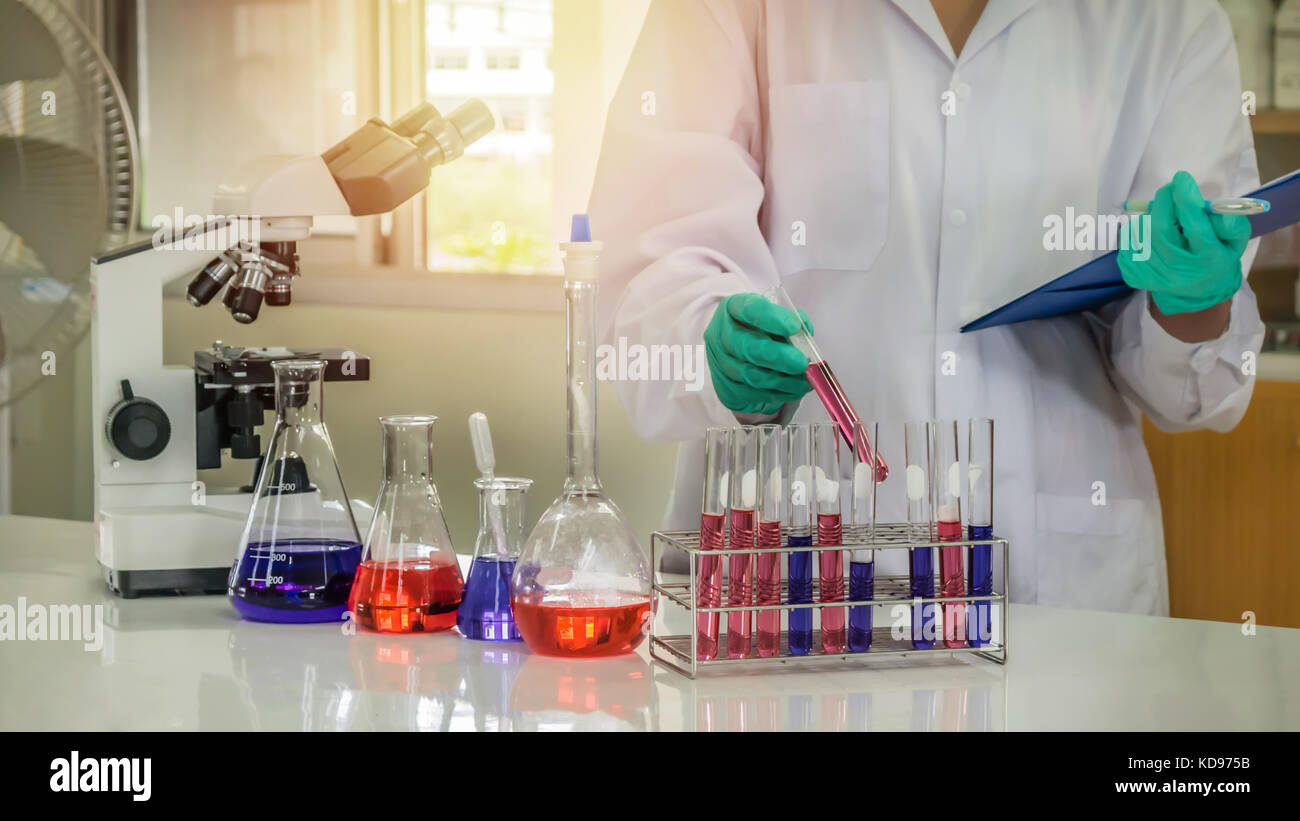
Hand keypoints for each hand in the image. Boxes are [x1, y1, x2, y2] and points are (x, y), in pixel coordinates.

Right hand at [703, 293, 813, 414]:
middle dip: (778, 357)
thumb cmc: (761, 329)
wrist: (738, 350)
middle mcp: (721, 335)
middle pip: (747, 348)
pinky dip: (777, 394)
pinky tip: (792, 390)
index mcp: (734, 308)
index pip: (750, 310)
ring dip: (782, 380)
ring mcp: (720, 363)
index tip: (794, 326)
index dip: (772, 318)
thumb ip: (792, 321)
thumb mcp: (775, 315)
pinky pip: (752, 395)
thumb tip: (805, 336)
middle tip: (801, 362)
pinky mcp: (725, 388)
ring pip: (751, 376)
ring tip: (804, 380)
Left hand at [1117, 170, 1248, 314]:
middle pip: (1160, 230)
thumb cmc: (1217, 256)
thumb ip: (1232, 223)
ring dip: (1152, 217)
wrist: (1197, 291)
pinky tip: (1154, 236)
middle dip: (1163, 202)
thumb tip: (1215, 206)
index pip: (1195, 228)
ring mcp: (1153, 274)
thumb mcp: (1235, 241)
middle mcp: (1178, 270)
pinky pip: (1128, 242)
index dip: (1186, 201)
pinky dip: (1139, 231)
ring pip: (1141, 232)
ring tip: (1167, 220)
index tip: (1181, 179)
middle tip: (1171, 190)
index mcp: (1208, 260)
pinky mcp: (1135, 275)